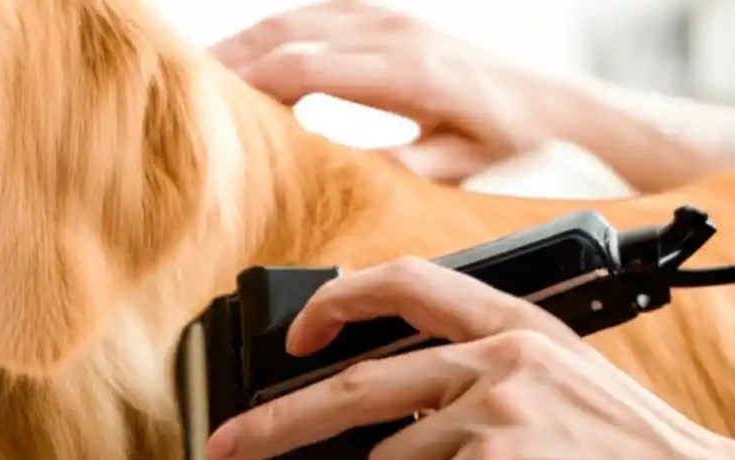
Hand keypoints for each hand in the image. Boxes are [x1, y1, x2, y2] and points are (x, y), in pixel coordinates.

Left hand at [206, 257, 734, 459]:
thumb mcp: (563, 386)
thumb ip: (483, 383)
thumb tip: (393, 428)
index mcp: (516, 326)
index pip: (405, 281)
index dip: (338, 301)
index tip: (298, 333)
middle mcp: (498, 357)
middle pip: (351, 383)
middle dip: (274, 418)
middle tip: (228, 443)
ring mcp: (495, 411)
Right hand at [209, 0, 561, 182]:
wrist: (552, 105)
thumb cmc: (507, 142)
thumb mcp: (456, 167)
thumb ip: (397, 164)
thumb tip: (336, 168)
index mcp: (408, 72)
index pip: (307, 66)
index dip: (251, 81)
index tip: (209, 105)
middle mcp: (395, 33)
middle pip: (290, 32)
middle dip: (232, 55)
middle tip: (182, 83)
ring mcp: (391, 18)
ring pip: (298, 17)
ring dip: (247, 39)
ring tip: (202, 69)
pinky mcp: (390, 18)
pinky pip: (318, 14)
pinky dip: (277, 31)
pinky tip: (252, 52)